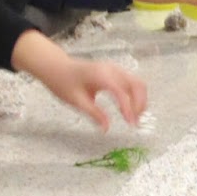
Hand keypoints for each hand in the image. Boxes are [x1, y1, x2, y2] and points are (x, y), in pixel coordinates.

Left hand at [11, 30, 147, 130]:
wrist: (56, 67)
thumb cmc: (63, 82)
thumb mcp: (76, 101)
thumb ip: (94, 114)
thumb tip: (106, 128)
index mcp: (100, 75)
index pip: (121, 92)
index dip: (128, 108)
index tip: (130, 123)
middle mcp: (111, 70)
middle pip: (137, 85)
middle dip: (140, 104)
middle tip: (135, 122)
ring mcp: (115, 69)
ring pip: (137, 83)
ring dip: (140, 100)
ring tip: (134, 116)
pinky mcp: (115, 72)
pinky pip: (132, 82)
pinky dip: (135, 95)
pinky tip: (129, 108)